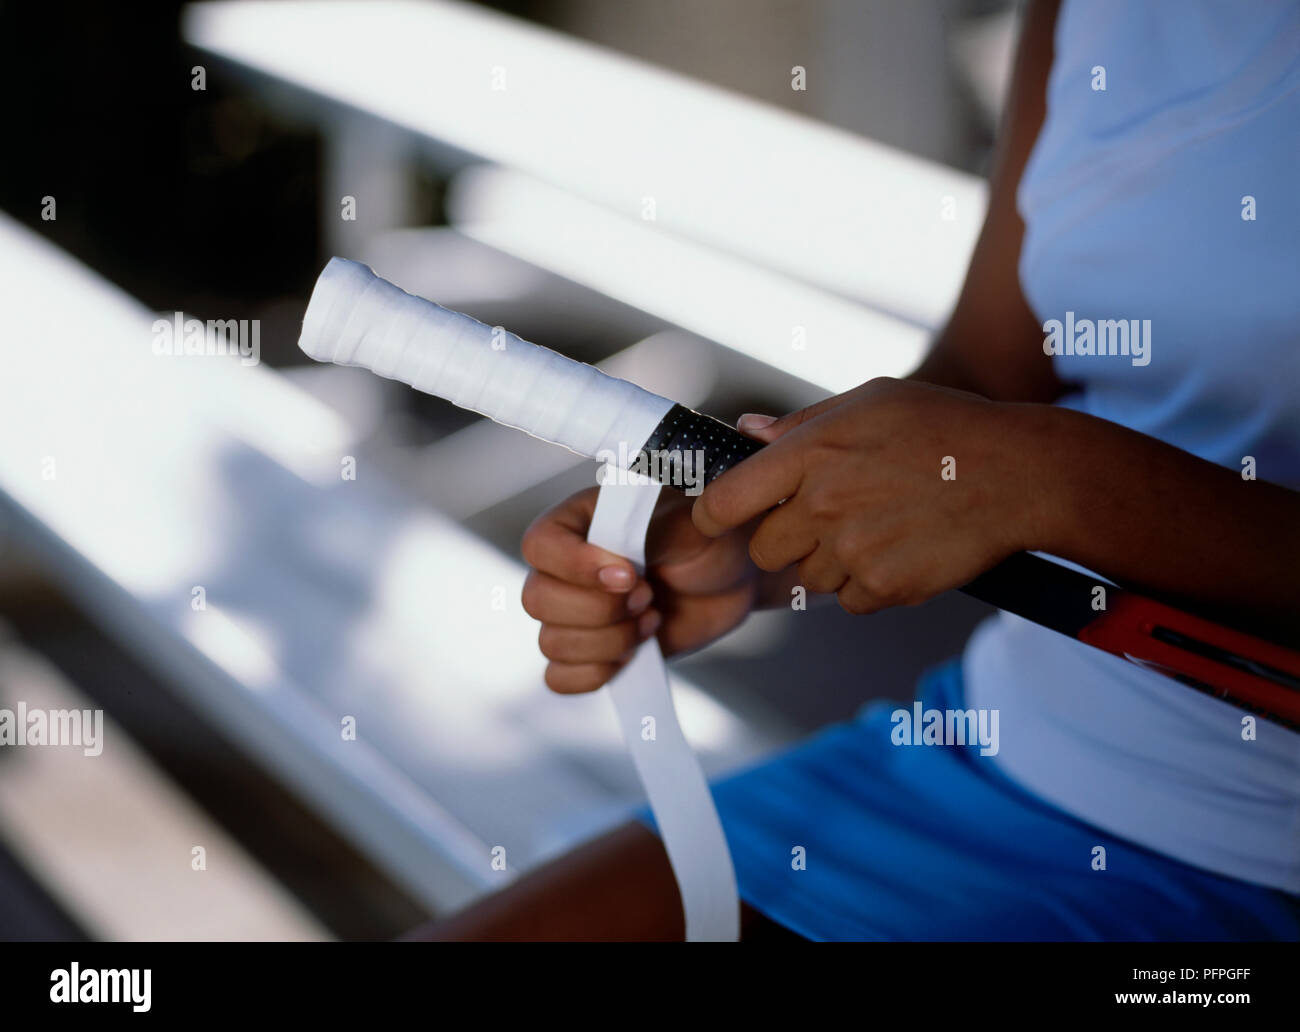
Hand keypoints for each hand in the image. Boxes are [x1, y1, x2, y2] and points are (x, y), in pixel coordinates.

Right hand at [521, 486, 761, 692]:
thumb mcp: (688, 524)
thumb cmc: (708, 538)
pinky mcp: (589, 653)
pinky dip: (595, 674)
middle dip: (601, 609)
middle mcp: (565, 568)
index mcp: (578, 523)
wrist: (734, 578)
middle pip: (537, 600)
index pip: (540, 545)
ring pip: (552, 643)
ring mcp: (574, 613)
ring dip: (609, 641)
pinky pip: (560, 678)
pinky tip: (633, 654)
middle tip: (649, 597)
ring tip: (652, 619)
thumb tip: (614, 560)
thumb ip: (648, 534)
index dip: (575, 566)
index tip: (629, 575)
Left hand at [692, 378, 1043, 613]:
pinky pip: (849, 599)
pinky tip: (901, 549)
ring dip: (831, 562)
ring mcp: (853, 550)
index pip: (725, 501)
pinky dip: (868, 584)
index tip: (722, 517)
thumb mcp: (870, 402)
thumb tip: (745, 432)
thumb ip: (800, 425)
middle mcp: (824, 503)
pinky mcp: (884, 587)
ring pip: (807, 578)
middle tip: (828, 518)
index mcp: (811, 452)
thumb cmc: (944, 427)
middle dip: (784, 539)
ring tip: (879, 526)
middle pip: (763, 549)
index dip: (715, 514)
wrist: (1020, 475)